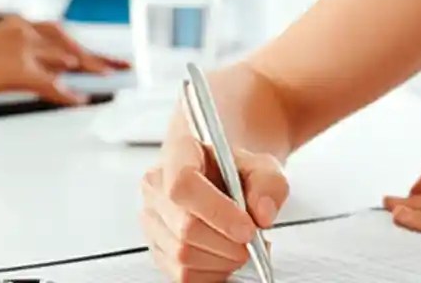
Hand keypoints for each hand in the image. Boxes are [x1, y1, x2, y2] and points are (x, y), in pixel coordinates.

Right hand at [0, 16, 126, 104]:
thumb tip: (48, 72)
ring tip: (111, 77)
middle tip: (122, 64)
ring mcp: (23, 49)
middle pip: (70, 42)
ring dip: (91, 68)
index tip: (98, 52)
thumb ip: (22, 55)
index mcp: (18, 24)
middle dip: (96, 54)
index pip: (59, 32)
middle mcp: (25, 31)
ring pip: (67, 59)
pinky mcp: (19, 70)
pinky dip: (67, 93)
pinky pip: (52, 83)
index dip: (81, 44)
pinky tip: (79, 100)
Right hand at [140, 126, 288, 281]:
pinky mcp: (156, 248)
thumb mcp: (263, 166)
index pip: (183, 184)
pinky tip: (225, 257)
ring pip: (182, 255)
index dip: (217, 212)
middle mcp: (156, 184)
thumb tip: (262, 213)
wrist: (224, 180)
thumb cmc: (237, 170)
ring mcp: (151, 218)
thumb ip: (269, 184)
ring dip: (222, 260)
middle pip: (185, 227)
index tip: (247, 228)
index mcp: (179, 151)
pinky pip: (182, 274)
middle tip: (252, 241)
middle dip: (228, 242)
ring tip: (241, 247)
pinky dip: (213, 273)